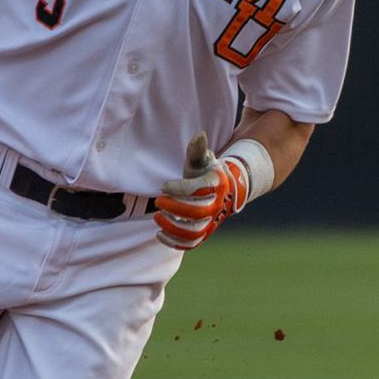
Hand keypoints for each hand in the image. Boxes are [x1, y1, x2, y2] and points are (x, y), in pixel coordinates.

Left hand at [155, 132, 250, 250]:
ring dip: (172, 227)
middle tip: (158, 201)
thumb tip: (199, 135)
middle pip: (196, 213)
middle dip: (174, 208)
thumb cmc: (205, 173)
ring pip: (194, 231)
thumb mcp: (202, 159)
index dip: (180, 189)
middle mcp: (217, 205)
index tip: (164, 186)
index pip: (199, 190)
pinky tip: (160, 233)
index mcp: (217, 185)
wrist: (221, 191)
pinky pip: (191, 243)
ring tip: (158, 217)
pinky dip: (174, 242)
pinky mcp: (204, 233)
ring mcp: (211, 221)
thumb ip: (197, 149)